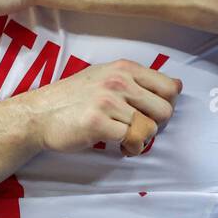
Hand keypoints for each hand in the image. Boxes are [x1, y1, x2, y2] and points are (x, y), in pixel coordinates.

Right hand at [19, 59, 181, 155]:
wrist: (39, 114)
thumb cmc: (74, 97)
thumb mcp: (106, 75)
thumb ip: (138, 80)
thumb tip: (177, 86)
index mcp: (124, 68)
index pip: (169, 87)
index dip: (166, 105)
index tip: (151, 114)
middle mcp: (118, 81)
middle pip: (165, 110)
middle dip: (156, 125)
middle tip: (139, 129)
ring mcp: (107, 101)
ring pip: (149, 128)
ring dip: (141, 139)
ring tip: (127, 139)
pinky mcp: (97, 123)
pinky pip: (132, 140)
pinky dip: (130, 148)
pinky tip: (120, 147)